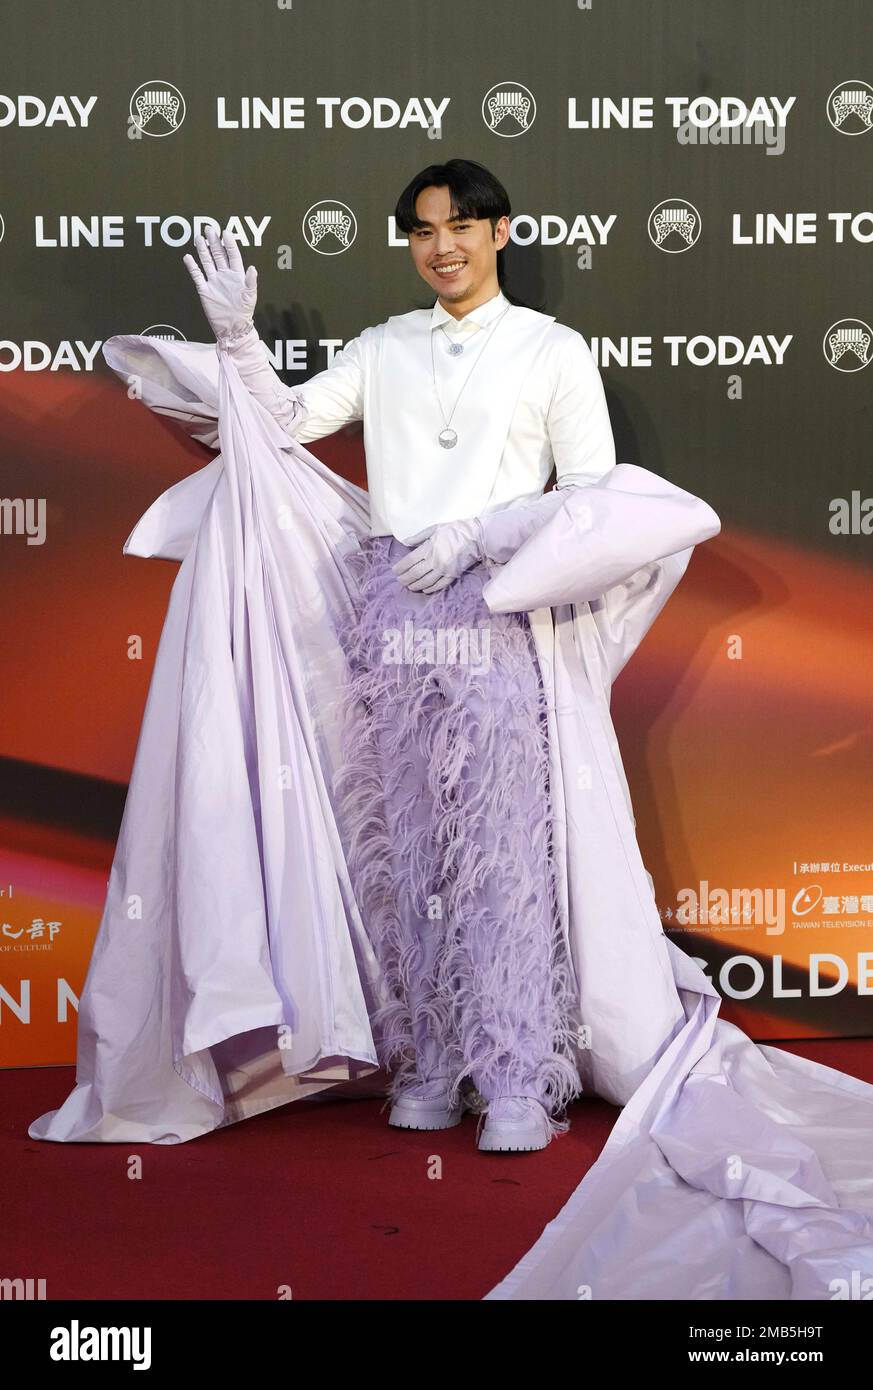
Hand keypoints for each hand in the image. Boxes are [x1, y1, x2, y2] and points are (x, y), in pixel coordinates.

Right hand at [182, 225, 257, 345]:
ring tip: (198, 238)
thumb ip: (251, 282)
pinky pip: (197, 276)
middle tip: (208, 229)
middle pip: (218, 255)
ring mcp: (214, 282)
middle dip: (214, 242)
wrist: (233, 328)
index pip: (233, 255)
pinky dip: (192, 267)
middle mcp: (224, 275)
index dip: (229, 244)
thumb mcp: (250, 297)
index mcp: (237, 275)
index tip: (225, 232)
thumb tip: (253, 268)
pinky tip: (188, 257)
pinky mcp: (204, 290)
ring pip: (207, 262)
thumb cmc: (244, 312)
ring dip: (202, 250)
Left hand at [392, 518, 483, 593]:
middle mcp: (434, 561)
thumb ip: (418, 537)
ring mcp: (444, 570)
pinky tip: (424, 590)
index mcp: (428, 548)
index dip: (400, 568)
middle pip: (415, 574)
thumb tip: (405, 543)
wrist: (476, 537)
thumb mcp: (434, 529)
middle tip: (400, 581)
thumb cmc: (454, 531)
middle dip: (405, 579)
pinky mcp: (452, 576)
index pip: (409, 561)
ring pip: (425, 582)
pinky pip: (438, 585)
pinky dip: (430, 589)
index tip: (395, 571)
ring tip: (409, 586)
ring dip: (415, 586)